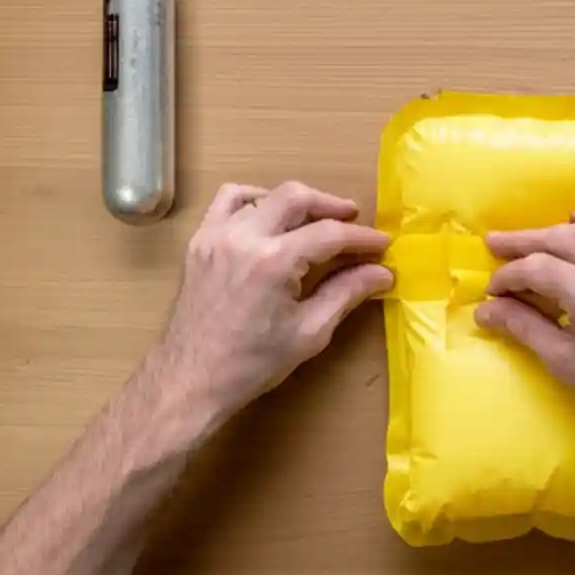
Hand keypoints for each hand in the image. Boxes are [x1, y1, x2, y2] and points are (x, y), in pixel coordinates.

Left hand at [158, 181, 391, 416]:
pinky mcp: (199, 242)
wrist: (192, 379)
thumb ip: (346, 293)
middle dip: (331, 205)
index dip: (361, 237)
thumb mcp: (309, 332)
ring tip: (313, 219)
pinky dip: (254, 200)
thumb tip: (382, 273)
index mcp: (274, 261)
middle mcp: (243, 237)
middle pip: (297, 198)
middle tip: (353, 219)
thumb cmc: (253, 364)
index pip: (329, 234)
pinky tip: (268, 217)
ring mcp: (216, 235)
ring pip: (263, 195)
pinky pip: (228, 202)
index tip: (382, 244)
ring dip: (294, 201)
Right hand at [474, 201, 574, 439]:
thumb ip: (525, 328)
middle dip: (524, 242)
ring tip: (539, 239)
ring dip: (563, 229)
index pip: (536, 268)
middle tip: (496, 244)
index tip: (493, 291)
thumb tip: (486, 310)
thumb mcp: (567, 362)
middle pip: (560, 238)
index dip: (508, 276)